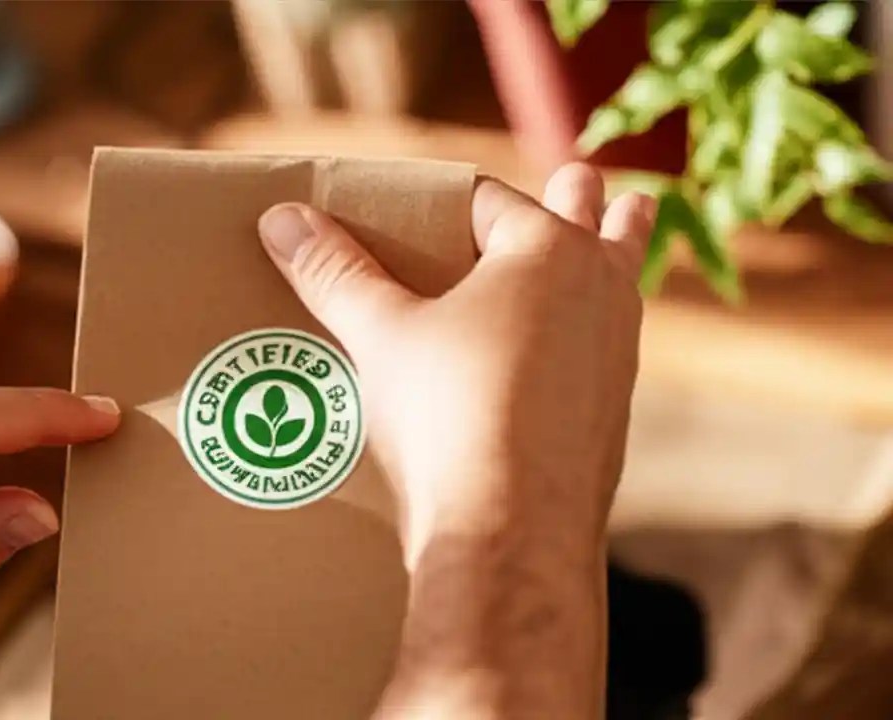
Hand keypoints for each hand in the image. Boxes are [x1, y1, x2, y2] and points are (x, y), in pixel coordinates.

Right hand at [258, 164, 655, 718]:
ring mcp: (616, 354)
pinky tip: (570, 351)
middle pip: (591, 221)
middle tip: (581, 174)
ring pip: (618, 284)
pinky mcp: (612, 411)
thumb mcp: (381, 335)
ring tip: (625, 225)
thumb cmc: (450, 417)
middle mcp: (599, 290)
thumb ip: (333, 272)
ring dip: (611, 256)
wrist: (512, 535)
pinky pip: (607, 348)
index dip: (446, 196)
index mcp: (546, 251)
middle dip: (580, 197)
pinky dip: (592, 331)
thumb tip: (282, 218)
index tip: (421, 202)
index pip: (488, 198)